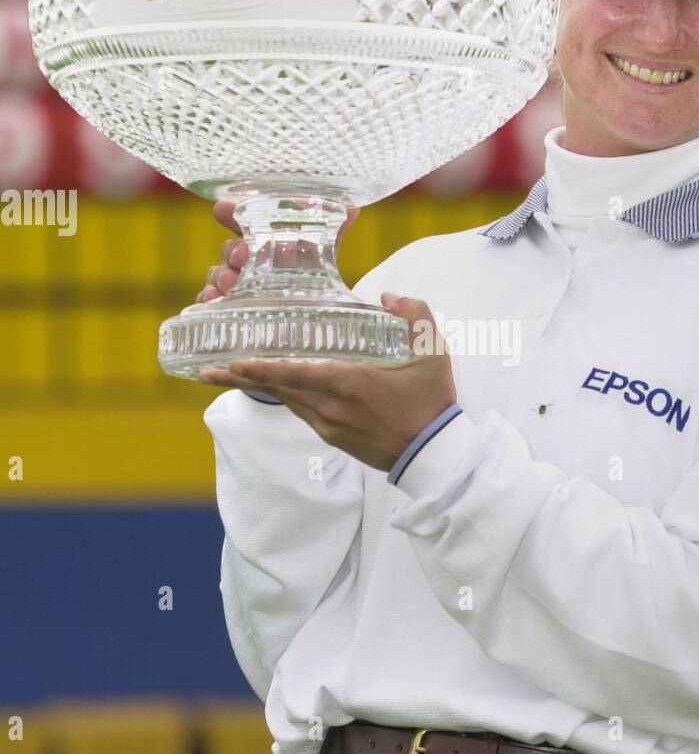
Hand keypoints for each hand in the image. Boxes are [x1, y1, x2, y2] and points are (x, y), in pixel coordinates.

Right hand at [195, 200, 359, 302]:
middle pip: (229, 252)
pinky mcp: (226, 310)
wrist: (305, 318)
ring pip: (216, 276)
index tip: (223, 209)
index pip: (241, 226)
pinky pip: (210, 304)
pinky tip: (211, 301)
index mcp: (260, 245)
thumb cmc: (304, 281)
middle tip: (242, 256)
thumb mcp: (319, 257)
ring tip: (228, 283)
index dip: (230, 215)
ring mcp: (232, 287)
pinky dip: (207, 301)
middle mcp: (242, 264)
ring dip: (218, 277)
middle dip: (232, 251)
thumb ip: (333, 234)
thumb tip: (354, 206)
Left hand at [198, 294, 457, 472]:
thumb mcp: (432, 351)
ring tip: (232, 374)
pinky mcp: (334, 438)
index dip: (259, 369)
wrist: (435, 456)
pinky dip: (285, 397)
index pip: (294, 375)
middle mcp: (331, 408)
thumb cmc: (432, 403)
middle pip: (278, 390)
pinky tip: (277, 387)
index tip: (230, 363)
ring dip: (260, 387)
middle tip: (208, 370)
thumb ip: (412, 313)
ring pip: (288, 401)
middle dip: (241, 379)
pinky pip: (302, 413)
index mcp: (349, 384)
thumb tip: (387, 296)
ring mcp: (330, 426)